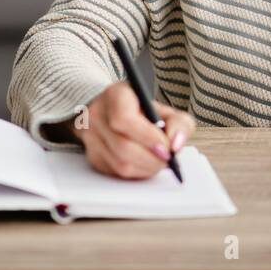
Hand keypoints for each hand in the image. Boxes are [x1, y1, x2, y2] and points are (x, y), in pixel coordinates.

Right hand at [69, 82, 195, 179]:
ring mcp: (92, 137)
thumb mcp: (165, 108)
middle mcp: (98, 116)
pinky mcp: (93, 156)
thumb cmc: (142, 110)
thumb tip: (176, 145)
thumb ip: (179, 123)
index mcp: (115, 96)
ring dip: (146, 168)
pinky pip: (116, 173)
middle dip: (152, 158)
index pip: (124, 119)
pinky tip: (146, 164)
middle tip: (168, 159)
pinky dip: (136, 172)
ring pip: (120, 164)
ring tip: (159, 161)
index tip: (167, 147)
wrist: (114, 111)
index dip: (147, 137)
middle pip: (123, 146)